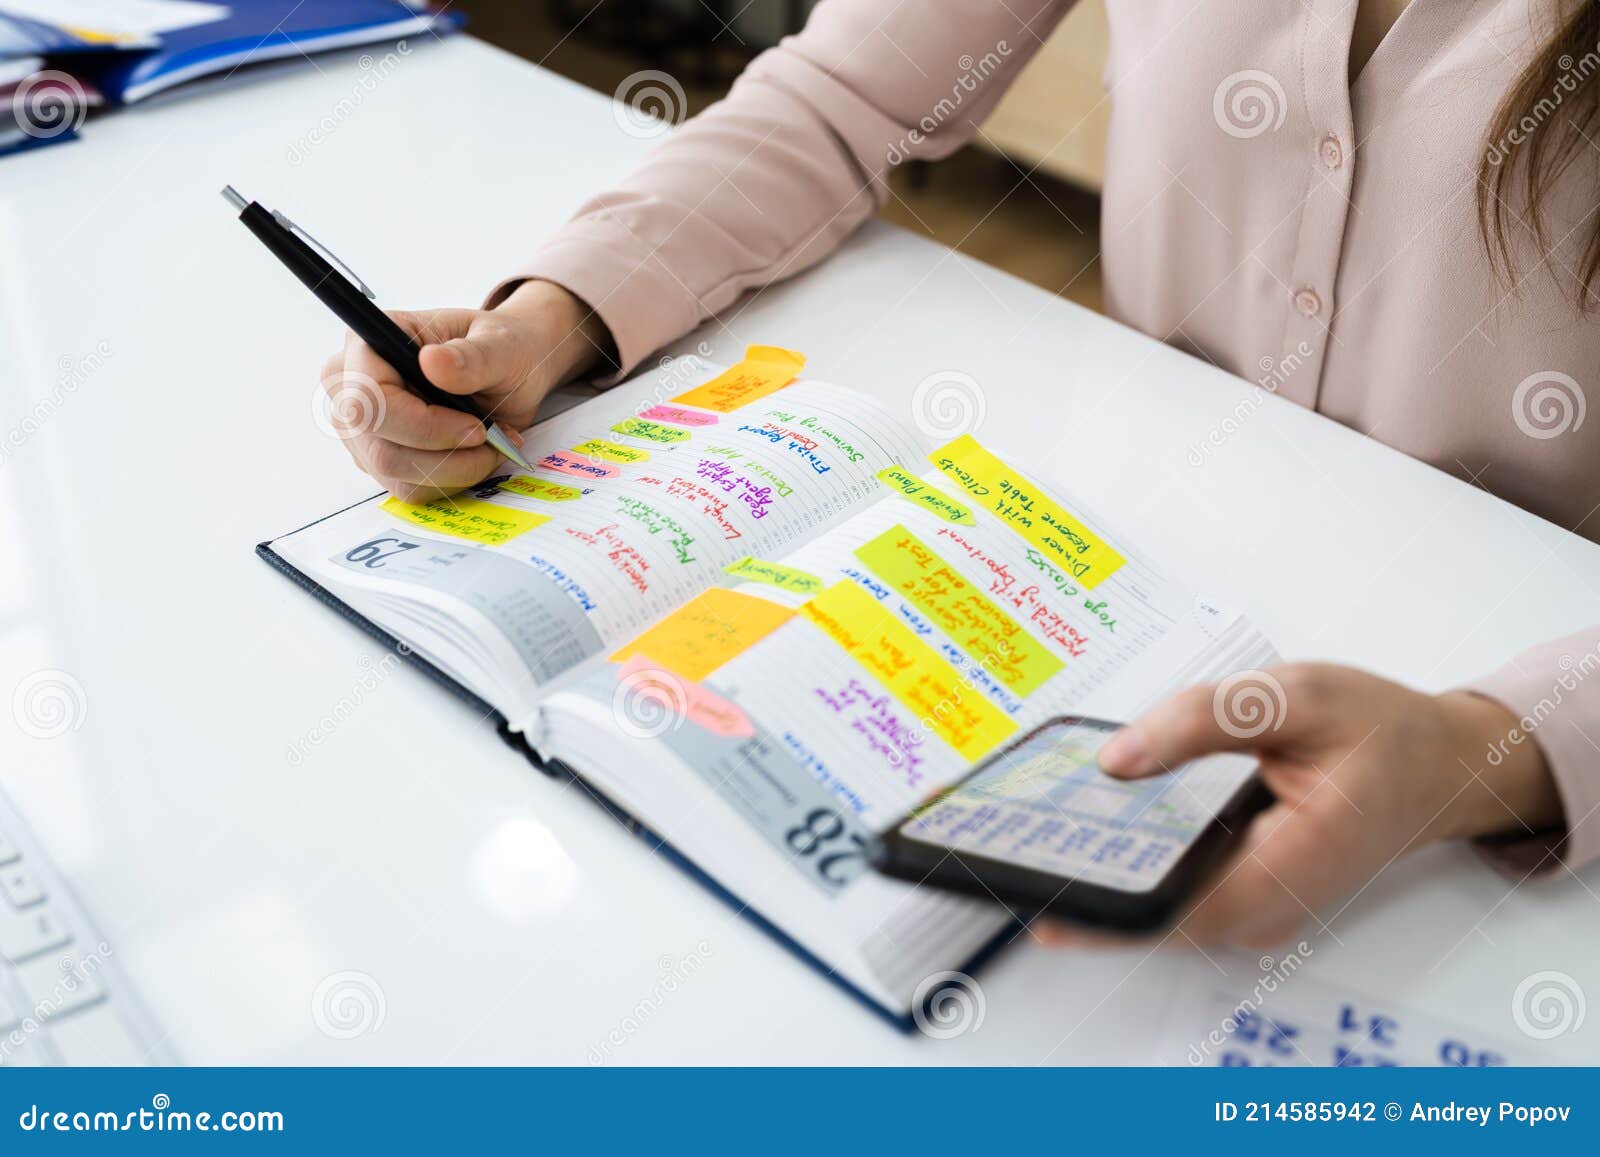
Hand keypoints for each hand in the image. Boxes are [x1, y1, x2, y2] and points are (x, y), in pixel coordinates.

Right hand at [319, 280, 611, 501]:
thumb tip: (433, 361)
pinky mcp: (378, 460)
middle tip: (493, 438)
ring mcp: (360, 429)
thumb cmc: (500, 348)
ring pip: (398, 476)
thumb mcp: (502, 343)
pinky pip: (411, 488)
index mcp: (367, 345)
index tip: (477, 428)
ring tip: (493, 441)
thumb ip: (472, 356)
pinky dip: (454, 478)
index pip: (369, 403)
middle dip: (447, 456)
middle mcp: (350, 389)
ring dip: (457, 469)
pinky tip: (476, 453)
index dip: (424, 426)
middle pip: (381, 450)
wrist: (507, 370)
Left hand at [1041, 663, 1562, 949]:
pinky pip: (1177, 892)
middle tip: (1004, 847)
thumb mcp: (1298, 695)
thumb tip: (1117, 760)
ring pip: (1163, 910)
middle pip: (1158, 917)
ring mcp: (1257, 910)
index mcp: (1292, 864)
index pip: (1179, 909)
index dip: (1102, 910)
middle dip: (1081, 891)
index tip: (1036, 892)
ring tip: (1025, 835)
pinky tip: (1084, 831)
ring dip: (1099, 881)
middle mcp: (1271, 906)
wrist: (1439, 765)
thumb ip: (1206, 720)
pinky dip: (1131, 867)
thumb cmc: (1380, 731)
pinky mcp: (1244, 895)